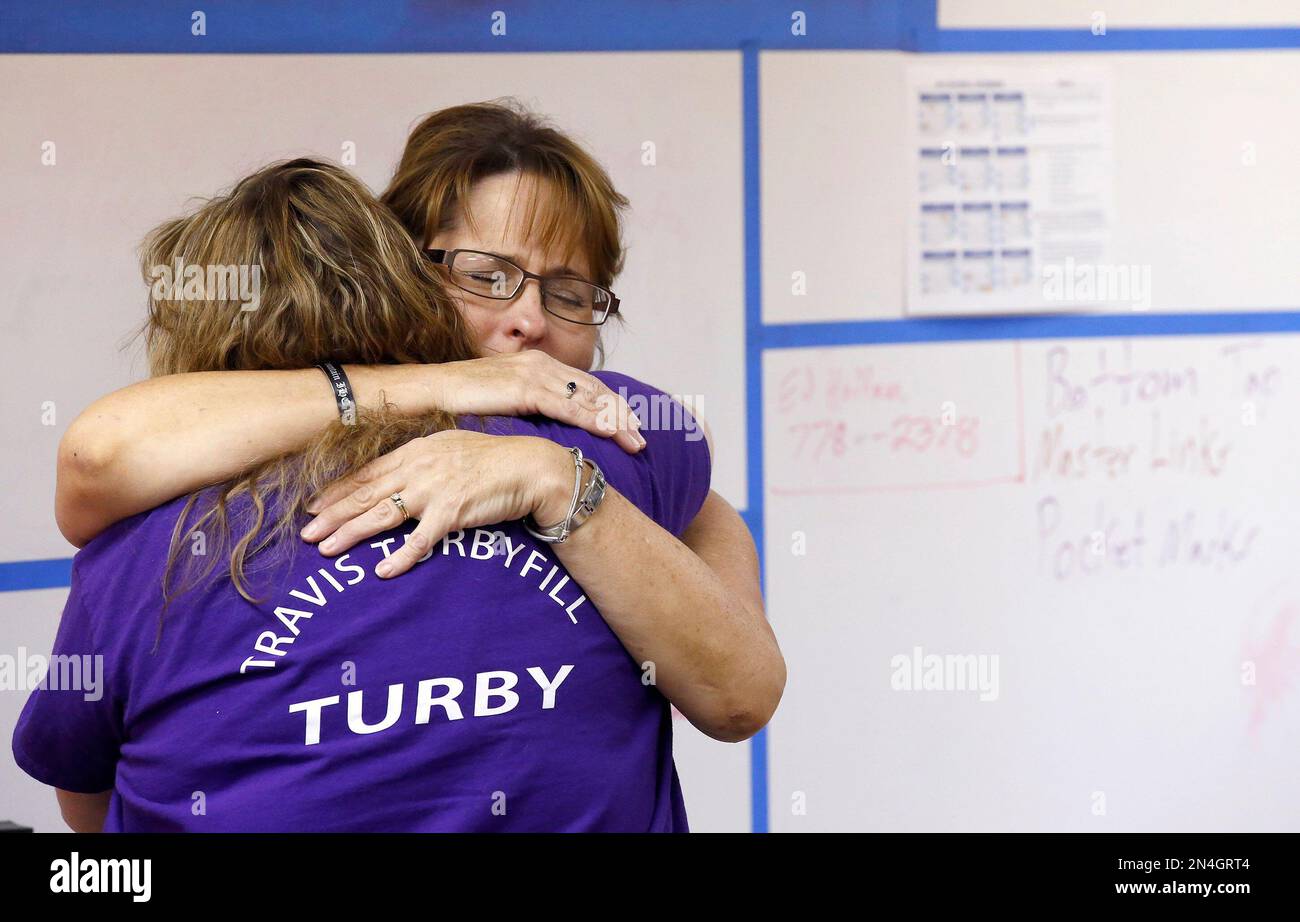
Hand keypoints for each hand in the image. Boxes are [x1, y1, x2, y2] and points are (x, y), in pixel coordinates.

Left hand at [299, 431, 573, 577]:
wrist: (530, 468)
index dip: (337, 491)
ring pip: (382, 515)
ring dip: (351, 533)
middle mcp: (419, 467)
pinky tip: (383, 571)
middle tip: (306, 534)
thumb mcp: (451, 448)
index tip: (313, 506)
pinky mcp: (453, 512)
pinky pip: (421, 540)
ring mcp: (434, 489)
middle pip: (366, 494)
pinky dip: (401, 556)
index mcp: (416, 450)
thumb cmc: (493, 460)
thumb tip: (398, 473)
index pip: (367, 473)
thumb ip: (422, 459)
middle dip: (332, 515)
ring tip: (327, 550)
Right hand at [427, 351, 644, 452]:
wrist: (431, 391)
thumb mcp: (504, 401)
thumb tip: (547, 429)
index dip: (612, 406)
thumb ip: (528, 407)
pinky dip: (594, 420)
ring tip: (636, 442)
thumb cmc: (462, 401)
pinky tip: (612, 433)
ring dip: (616, 421)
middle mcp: (543, 365)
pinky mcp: (526, 388)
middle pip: (595, 391)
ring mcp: (535, 374)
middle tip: (642, 439)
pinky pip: (569, 407)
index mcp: (540, 365)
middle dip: (622, 415)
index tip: (631, 426)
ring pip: (589, 399)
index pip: (586, 386)